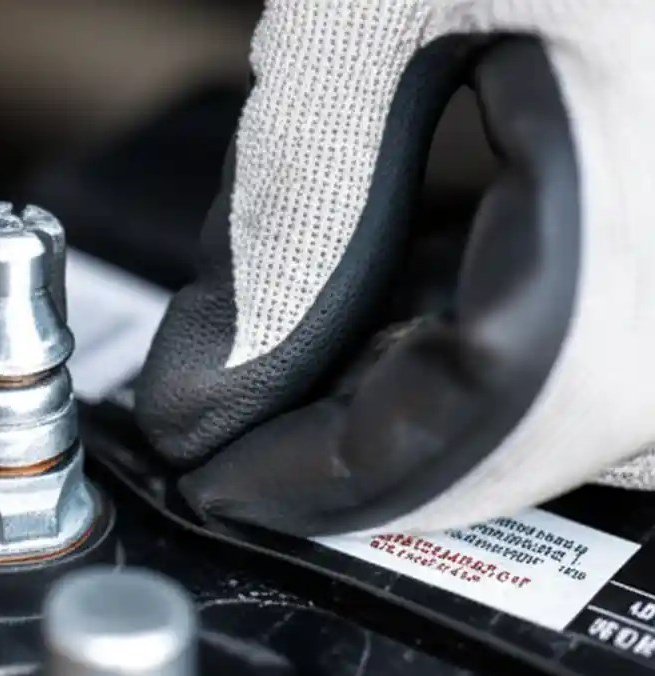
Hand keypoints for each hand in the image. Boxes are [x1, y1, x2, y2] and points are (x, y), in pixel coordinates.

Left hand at [137, 1, 654, 535]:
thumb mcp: (374, 0)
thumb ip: (294, 204)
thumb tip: (210, 386)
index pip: (494, 418)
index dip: (338, 474)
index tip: (227, 479)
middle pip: (559, 431)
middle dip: (383, 440)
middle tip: (255, 407)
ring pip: (604, 394)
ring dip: (445, 383)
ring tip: (319, 339)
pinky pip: (633, 320)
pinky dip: (511, 321)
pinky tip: (416, 277)